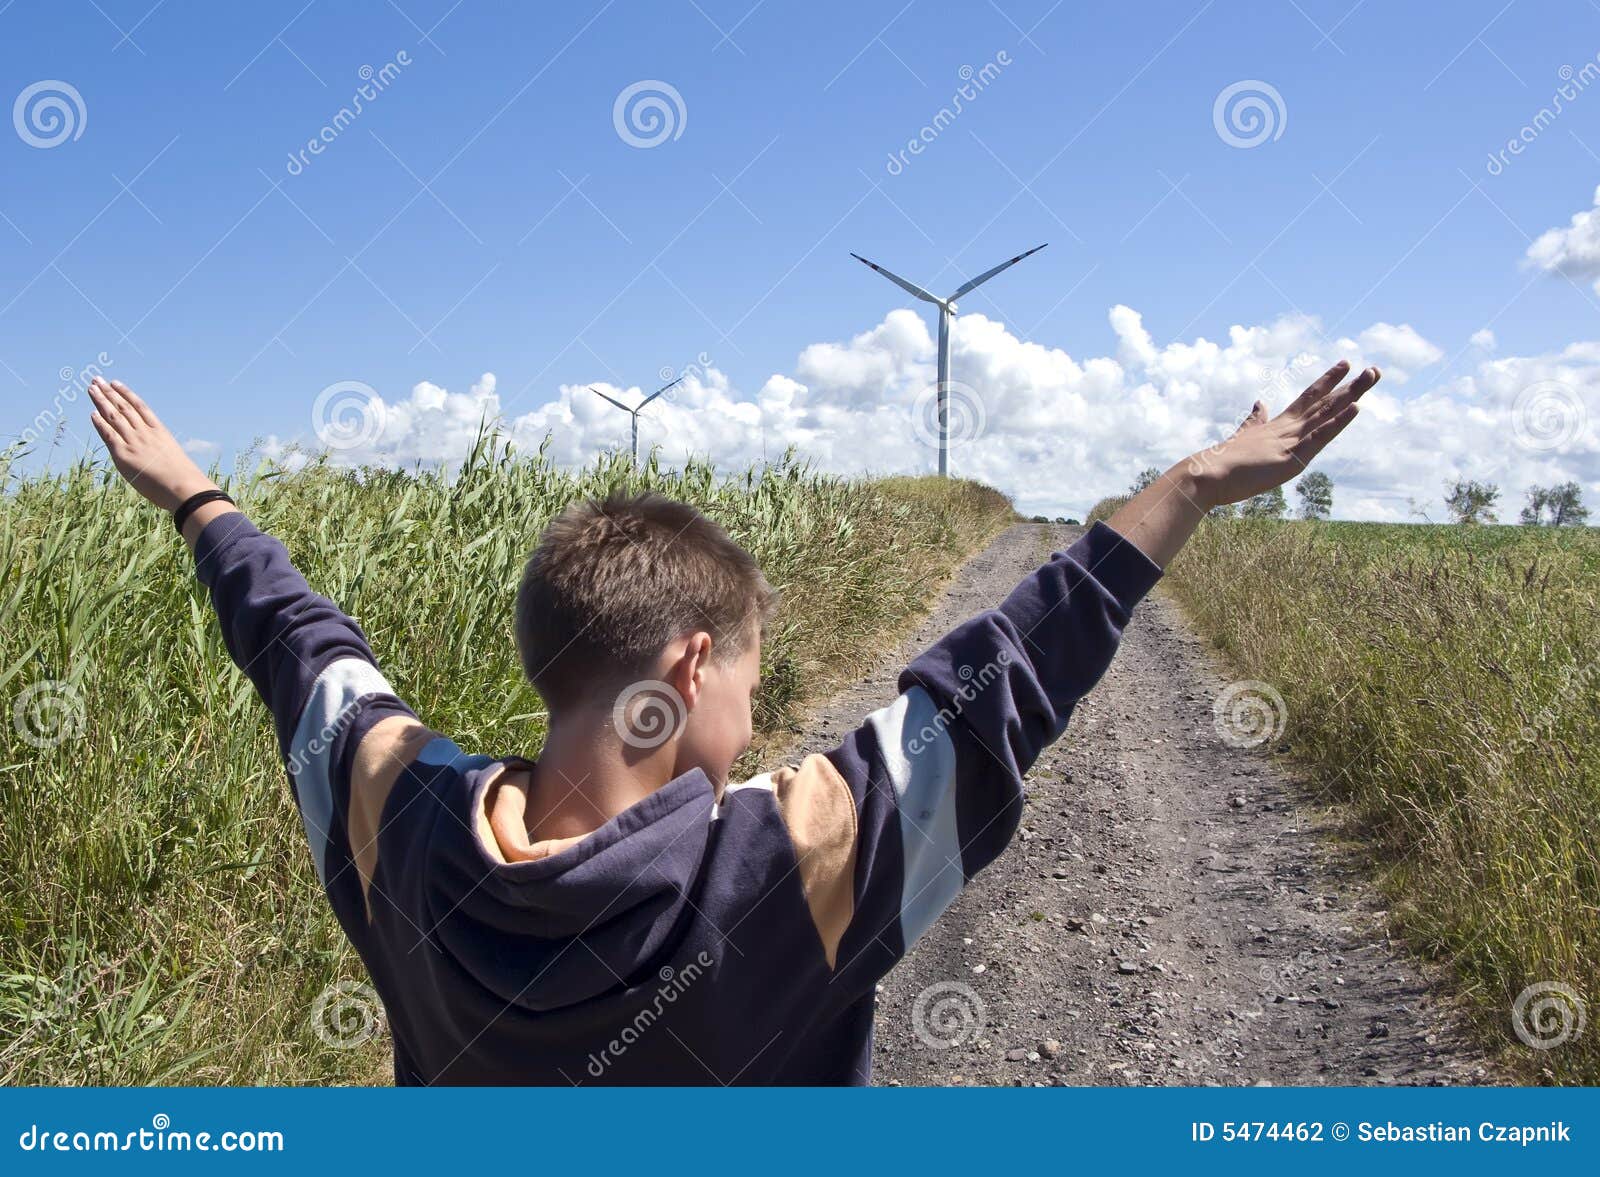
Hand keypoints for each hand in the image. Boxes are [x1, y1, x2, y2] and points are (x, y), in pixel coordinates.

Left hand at [86, 377, 217, 510]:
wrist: (183, 487)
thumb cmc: (184, 479)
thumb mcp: (175, 459)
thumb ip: (162, 453)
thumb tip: (158, 458)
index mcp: (160, 431)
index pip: (139, 407)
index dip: (126, 393)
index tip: (115, 384)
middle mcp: (146, 433)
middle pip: (123, 407)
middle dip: (108, 392)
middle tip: (97, 380)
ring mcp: (134, 442)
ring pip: (114, 416)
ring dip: (101, 401)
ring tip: (92, 388)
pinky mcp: (124, 454)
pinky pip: (109, 434)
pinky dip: (100, 423)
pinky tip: (92, 413)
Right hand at [1187, 360, 1379, 507]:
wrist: (1208, 475)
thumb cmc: (1223, 461)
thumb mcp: (1244, 436)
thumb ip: (1254, 421)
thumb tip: (1259, 403)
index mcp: (1279, 426)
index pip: (1309, 398)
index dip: (1328, 381)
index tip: (1346, 364)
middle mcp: (1288, 428)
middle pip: (1325, 402)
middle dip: (1350, 386)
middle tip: (1374, 370)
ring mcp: (1291, 442)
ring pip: (1327, 413)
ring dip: (1352, 394)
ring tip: (1372, 376)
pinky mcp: (1291, 458)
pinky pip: (1319, 437)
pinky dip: (1338, 423)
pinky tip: (1355, 408)